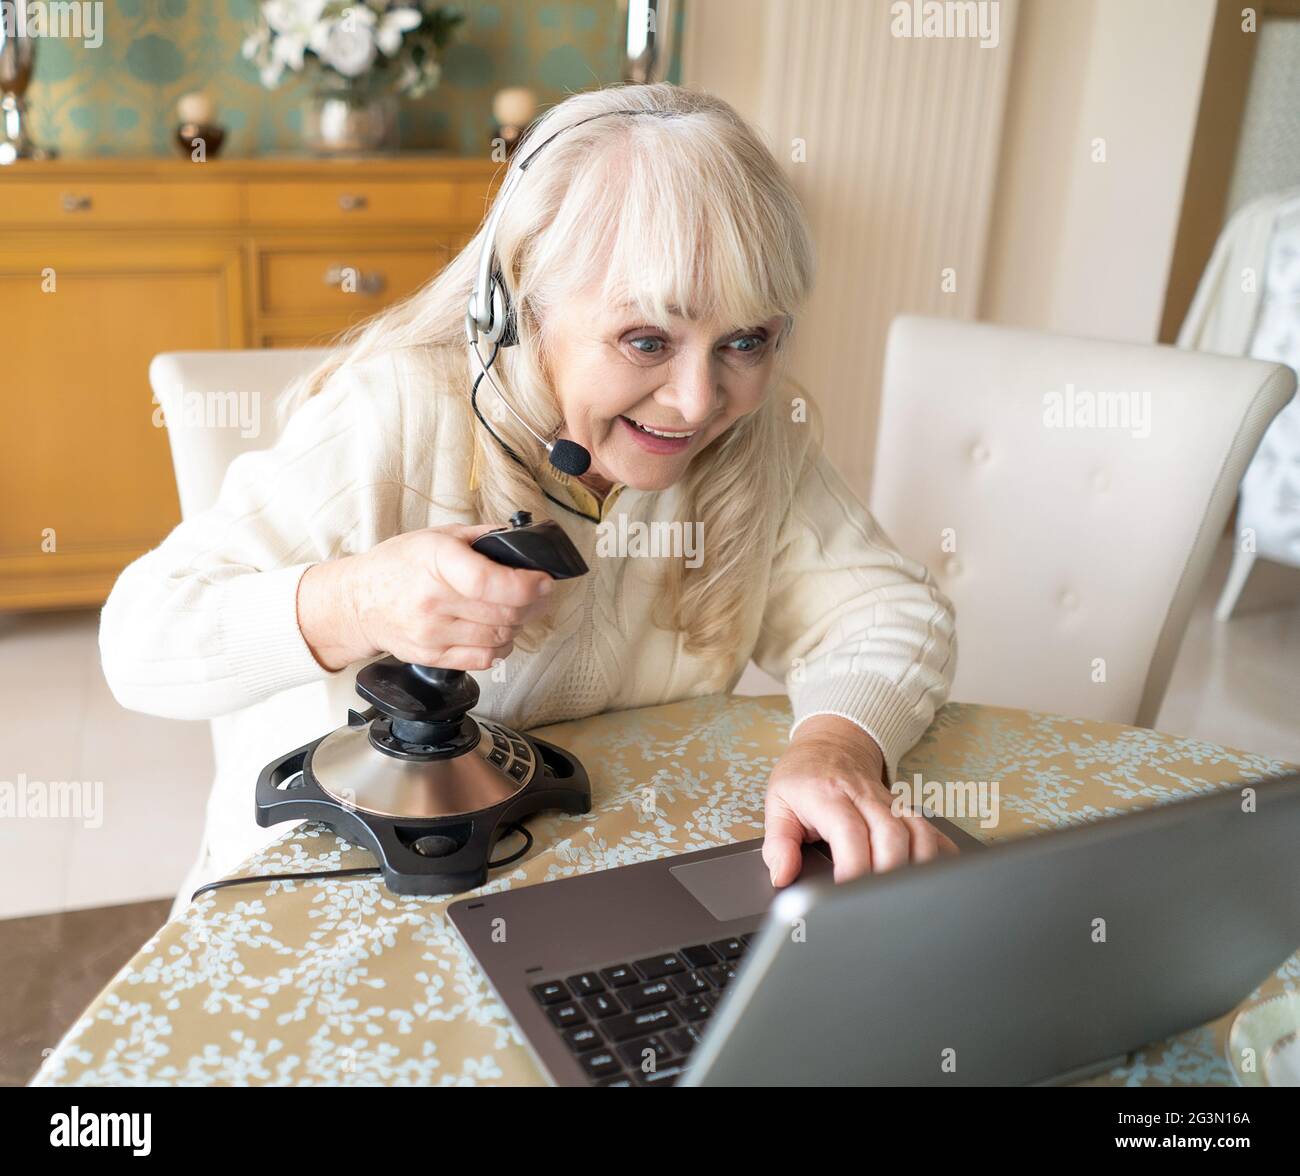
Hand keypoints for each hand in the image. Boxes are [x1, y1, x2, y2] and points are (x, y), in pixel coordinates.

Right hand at [297, 523, 554, 671]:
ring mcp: (431, 633)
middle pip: (502, 612)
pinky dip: (499, 648)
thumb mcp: (438, 536)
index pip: (489, 582)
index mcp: (436, 561)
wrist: (358, 600)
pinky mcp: (431, 656)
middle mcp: (432, 600)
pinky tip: (495, 633)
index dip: (526, 586)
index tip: (543, 582)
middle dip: (530, 605)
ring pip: (498, 638)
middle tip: (536, 595)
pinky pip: (482, 660)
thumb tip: (525, 543)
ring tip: (513, 612)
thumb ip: (483, 538)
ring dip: (516, 626)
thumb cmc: (399, 564)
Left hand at [762, 715, 958, 886]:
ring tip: (905, 895)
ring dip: (918, 866)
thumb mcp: (777, 803)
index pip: (849, 832)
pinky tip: (938, 876)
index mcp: (829, 796)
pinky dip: (940, 854)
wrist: (831, 743)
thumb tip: (782, 876)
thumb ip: (777, 844)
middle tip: (876, 901)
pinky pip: (931, 831)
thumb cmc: (803, 776)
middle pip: (892, 835)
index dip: (853, 866)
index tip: (846, 892)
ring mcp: (890, 803)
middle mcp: (865, 798)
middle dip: (889, 873)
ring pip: (918, 833)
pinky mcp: (905, 810)